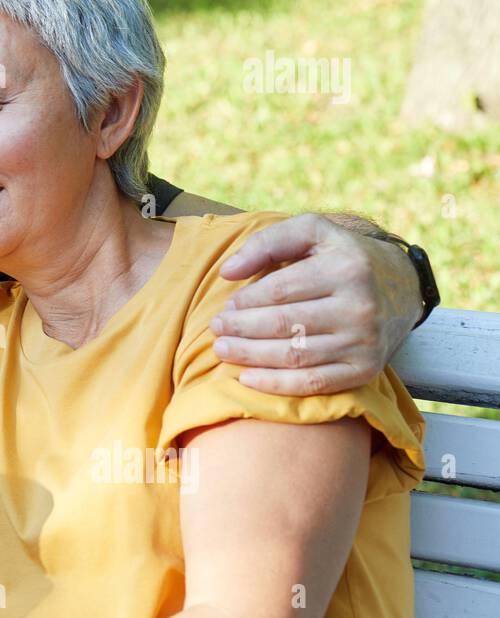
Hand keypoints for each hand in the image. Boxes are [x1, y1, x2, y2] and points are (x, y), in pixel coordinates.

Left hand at [210, 213, 421, 395]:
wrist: (401, 285)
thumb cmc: (342, 256)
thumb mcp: (313, 231)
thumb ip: (268, 242)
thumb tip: (228, 271)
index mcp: (346, 269)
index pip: (280, 290)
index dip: (246, 301)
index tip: (226, 305)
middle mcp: (360, 307)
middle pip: (284, 325)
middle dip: (241, 329)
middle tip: (216, 328)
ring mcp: (365, 342)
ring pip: (295, 356)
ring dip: (250, 356)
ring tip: (222, 350)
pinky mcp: (366, 370)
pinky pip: (314, 384)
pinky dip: (276, 385)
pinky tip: (247, 378)